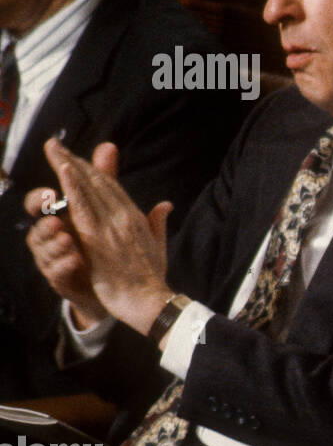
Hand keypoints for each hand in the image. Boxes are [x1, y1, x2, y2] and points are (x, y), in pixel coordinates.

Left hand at [41, 139, 172, 334]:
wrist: (151, 301)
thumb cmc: (152, 279)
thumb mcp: (158, 246)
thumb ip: (158, 222)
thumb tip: (166, 204)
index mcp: (136, 218)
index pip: (111, 187)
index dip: (92, 169)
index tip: (75, 156)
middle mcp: (124, 216)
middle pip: (97, 182)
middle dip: (74, 160)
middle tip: (54, 145)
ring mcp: (112, 225)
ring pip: (88, 189)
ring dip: (68, 166)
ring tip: (53, 148)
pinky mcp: (99, 238)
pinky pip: (83, 206)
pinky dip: (73, 186)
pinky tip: (64, 170)